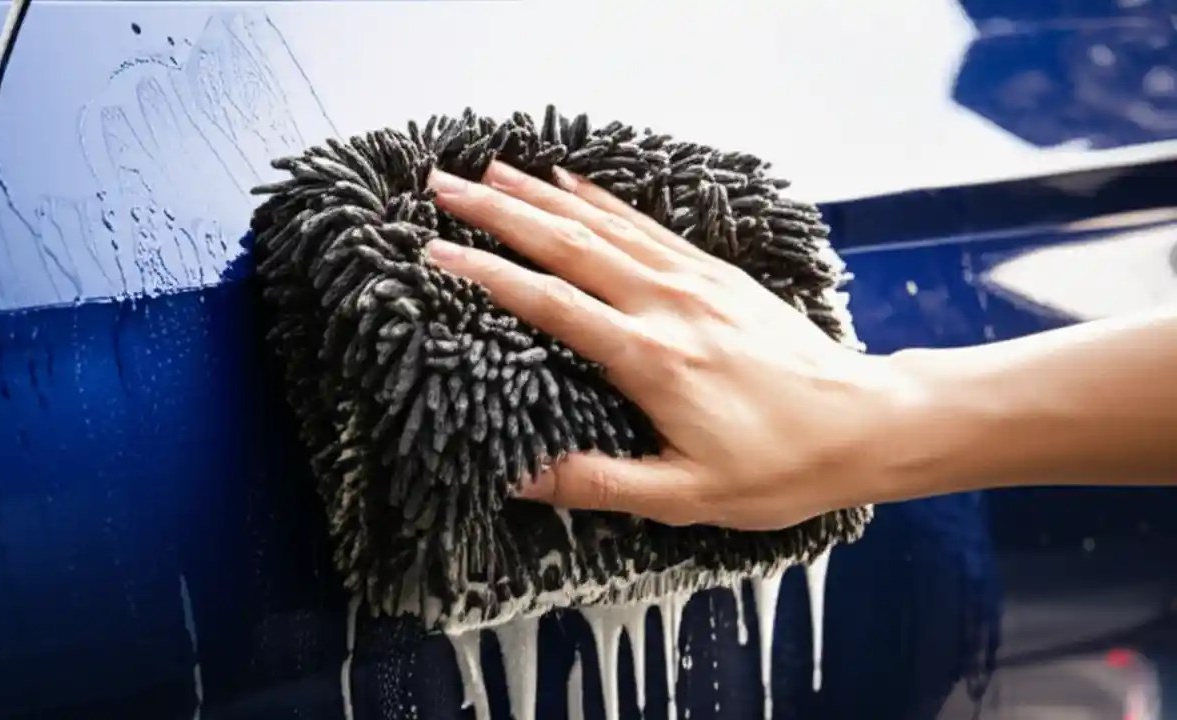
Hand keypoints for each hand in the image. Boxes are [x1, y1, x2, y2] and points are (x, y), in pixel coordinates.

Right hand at [424, 162, 916, 529]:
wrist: (867, 422)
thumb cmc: (780, 467)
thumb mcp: (686, 495)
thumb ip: (599, 482)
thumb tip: (520, 476)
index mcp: (652, 359)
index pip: (552, 304)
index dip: (490, 276)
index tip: (438, 253)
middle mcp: (667, 304)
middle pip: (568, 244)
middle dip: (499, 213)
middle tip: (443, 187)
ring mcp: (694, 280)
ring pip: (603, 223)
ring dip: (541, 194)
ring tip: (490, 169)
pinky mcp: (717, 273)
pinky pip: (648, 225)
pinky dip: (603, 198)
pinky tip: (572, 181)